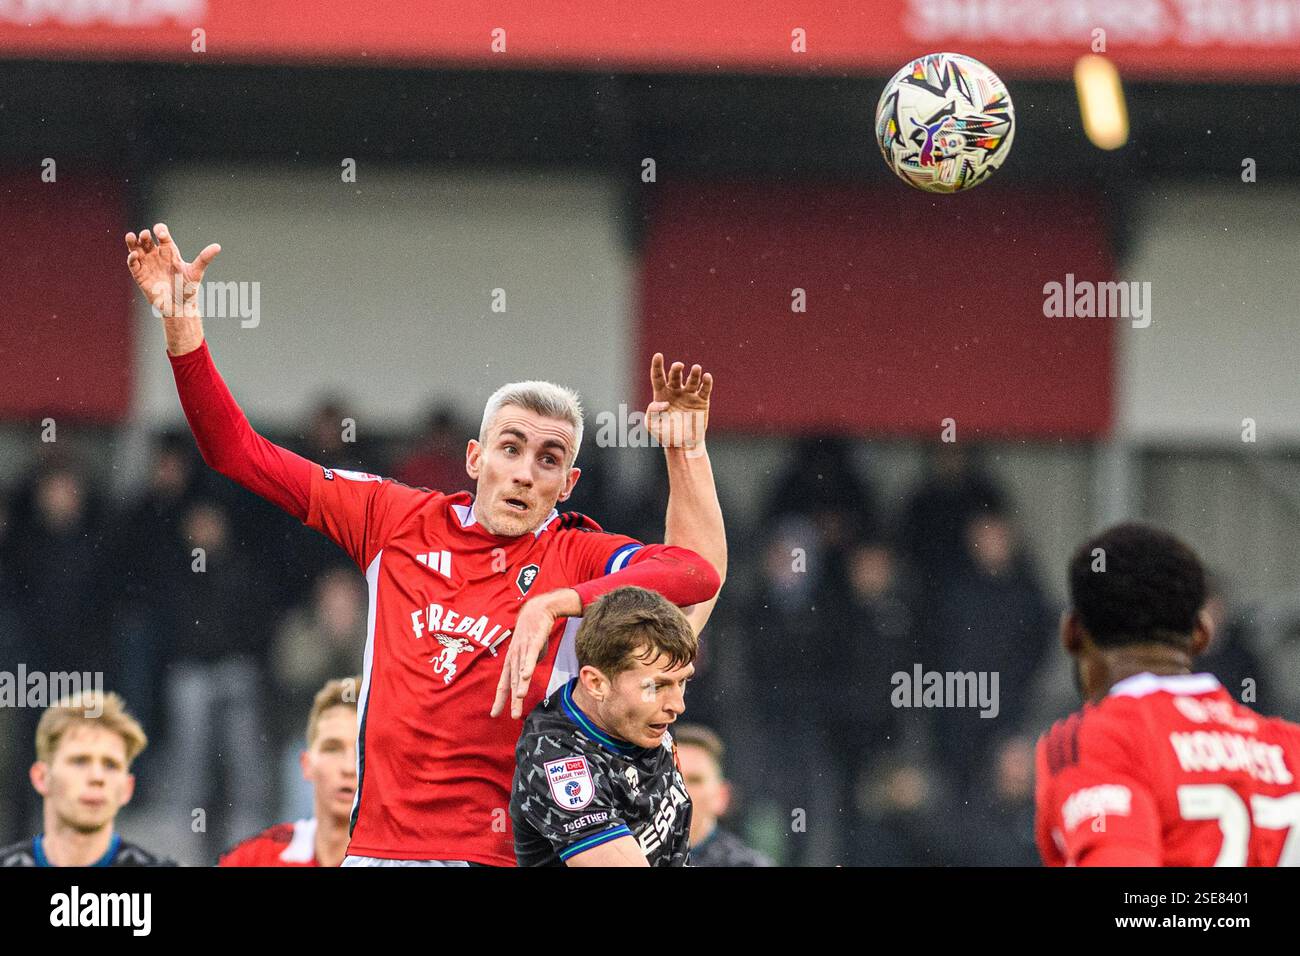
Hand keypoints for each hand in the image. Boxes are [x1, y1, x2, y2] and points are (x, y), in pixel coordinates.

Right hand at [125, 223, 220, 353]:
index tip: (160, 233)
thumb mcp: (196, 272)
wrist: (179, 307)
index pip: (163, 235)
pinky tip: (134, 255)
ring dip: (132, 241)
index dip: (160, 231)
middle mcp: (157, 255)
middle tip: (146, 235)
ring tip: (131, 237)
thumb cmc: (188, 289)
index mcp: (170, 252)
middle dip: (145, 235)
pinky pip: (132, 263)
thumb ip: (204, 258)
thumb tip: (218, 246)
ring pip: (136, 248)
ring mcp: (147, 264)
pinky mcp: (139, 274)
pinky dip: (131, 258)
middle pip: (147, 239)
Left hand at [491, 588, 580, 718]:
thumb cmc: (533, 632)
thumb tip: (527, 675)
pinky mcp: (533, 642)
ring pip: (520, 671)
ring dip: (520, 685)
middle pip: (512, 682)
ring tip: (519, 699)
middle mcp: (514, 657)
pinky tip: (526, 676)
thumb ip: (528, 665)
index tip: (495, 714)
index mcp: (512, 661)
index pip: (503, 684)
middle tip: (513, 716)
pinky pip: (530, 656)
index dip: (500, 700)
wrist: (537, 610)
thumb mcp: (529, 653)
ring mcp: (522, 650)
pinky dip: (528, 666)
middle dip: (512, 700)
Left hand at [647, 353, 711, 450]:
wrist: (684, 445)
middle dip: (676, 369)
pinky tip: (706, 376)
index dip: (657, 365)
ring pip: (692, 379)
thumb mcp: (652, 425)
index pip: (658, 376)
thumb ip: (651, 412)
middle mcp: (676, 392)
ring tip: (696, 368)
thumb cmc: (666, 435)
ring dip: (694, 373)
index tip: (658, 355)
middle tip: (678, 366)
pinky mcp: (702, 401)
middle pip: (675, 375)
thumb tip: (663, 401)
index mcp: (661, 395)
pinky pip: (705, 389)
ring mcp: (689, 395)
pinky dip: (706, 382)